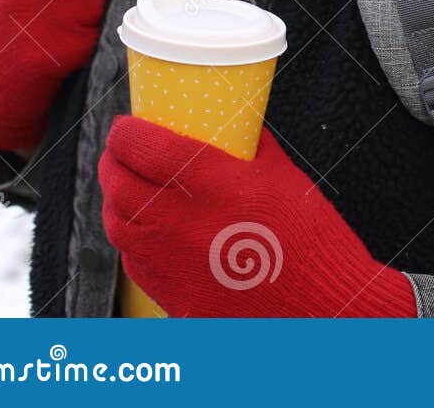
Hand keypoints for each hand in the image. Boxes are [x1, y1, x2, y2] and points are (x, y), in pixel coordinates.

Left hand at [98, 116, 415, 317]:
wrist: (320, 308)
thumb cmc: (313, 241)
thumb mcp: (287, 179)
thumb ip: (252, 150)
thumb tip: (234, 130)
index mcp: (221, 188)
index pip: (149, 149)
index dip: (127, 133)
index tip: (125, 126)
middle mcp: (189, 226)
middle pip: (122, 186)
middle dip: (112, 162)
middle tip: (119, 150)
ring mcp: (176, 266)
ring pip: (118, 225)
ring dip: (114, 199)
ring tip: (123, 185)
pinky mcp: (174, 297)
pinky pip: (134, 262)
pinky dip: (131, 238)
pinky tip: (143, 229)